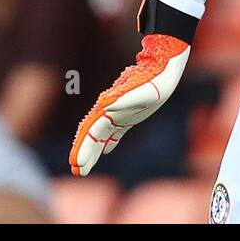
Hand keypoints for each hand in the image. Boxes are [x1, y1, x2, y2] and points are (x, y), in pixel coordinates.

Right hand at [69, 34, 190, 176]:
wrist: (163, 70)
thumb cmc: (154, 80)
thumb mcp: (144, 91)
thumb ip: (125, 98)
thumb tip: (105, 106)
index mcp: (111, 108)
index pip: (92, 131)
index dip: (83, 146)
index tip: (76, 162)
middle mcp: (112, 111)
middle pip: (93, 135)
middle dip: (83, 152)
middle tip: (76, 171)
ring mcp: (119, 114)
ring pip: (101, 135)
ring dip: (92, 150)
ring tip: (83, 168)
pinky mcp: (129, 117)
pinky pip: (115, 132)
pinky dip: (109, 142)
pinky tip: (106, 150)